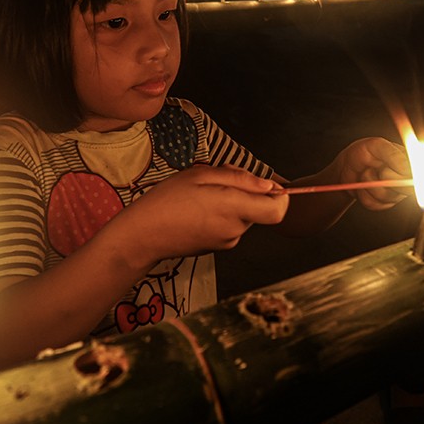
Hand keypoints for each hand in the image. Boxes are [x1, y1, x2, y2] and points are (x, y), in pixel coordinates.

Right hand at [118, 165, 287, 263]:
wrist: (142, 236)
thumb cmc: (166, 201)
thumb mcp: (200, 175)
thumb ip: (239, 178)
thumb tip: (268, 186)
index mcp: (233, 208)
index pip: (278, 210)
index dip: (280, 197)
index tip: (267, 186)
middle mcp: (235, 229)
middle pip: (259, 209)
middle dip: (246, 192)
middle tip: (216, 181)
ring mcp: (227, 241)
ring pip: (244, 216)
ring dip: (232, 203)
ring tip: (202, 195)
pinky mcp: (218, 247)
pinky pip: (230, 226)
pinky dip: (222, 215)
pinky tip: (198, 209)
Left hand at [333, 137, 410, 210]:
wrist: (346, 167)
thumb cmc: (363, 152)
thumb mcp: (376, 146)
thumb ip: (393, 154)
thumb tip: (407, 167)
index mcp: (409, 162)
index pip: (420, 174)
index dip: (409, 175)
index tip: (393, 171)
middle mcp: (405, 179)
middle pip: (407, 189)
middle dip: (388, 179)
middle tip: (380, 170)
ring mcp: (396, 193)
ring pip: (388, 196)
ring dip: (371, 184)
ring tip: (366, 173)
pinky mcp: (383, 204)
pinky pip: (375, 204)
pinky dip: (364, 194)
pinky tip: (363, 185)